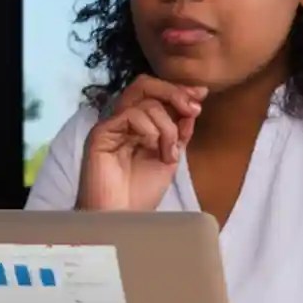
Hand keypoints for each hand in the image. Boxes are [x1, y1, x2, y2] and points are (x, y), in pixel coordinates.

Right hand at [77, 75, 205, 210]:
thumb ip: (179, 133)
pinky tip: (153, 148)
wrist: (121, 218)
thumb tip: (192, 107)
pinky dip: (149, 128)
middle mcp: (123, 120)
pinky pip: (130, 115)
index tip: (202, 95)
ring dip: (167, 125)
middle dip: (174, 93)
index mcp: (138, 124)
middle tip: (193, 109)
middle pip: (145, 85)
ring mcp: (111, 126)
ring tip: (169, 153)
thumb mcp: (170, 158)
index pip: (155, 93)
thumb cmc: (140, 193)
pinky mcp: (100, 134)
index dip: (179, 90)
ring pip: (144, 101)